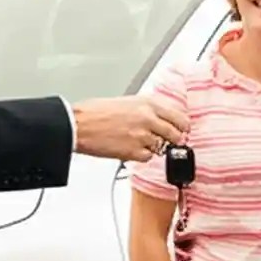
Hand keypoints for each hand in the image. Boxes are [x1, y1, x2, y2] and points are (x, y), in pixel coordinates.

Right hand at [71, 95, 187, 161]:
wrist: (79, 124)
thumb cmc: (96, 112)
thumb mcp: (128, 101)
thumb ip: (148, 109)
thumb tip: (162, 118)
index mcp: (148, 103)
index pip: (179, 118)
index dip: (182, 127)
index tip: (182, 131)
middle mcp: (148, 118)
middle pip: (176, 135)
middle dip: (173, 140)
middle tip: (167, 142)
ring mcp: (142, 136)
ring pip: (163, 148)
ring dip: (155, 148)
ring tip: (140, 143)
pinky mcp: (134, 152)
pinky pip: (148, 158)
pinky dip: (142, 156)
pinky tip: (131, 149)